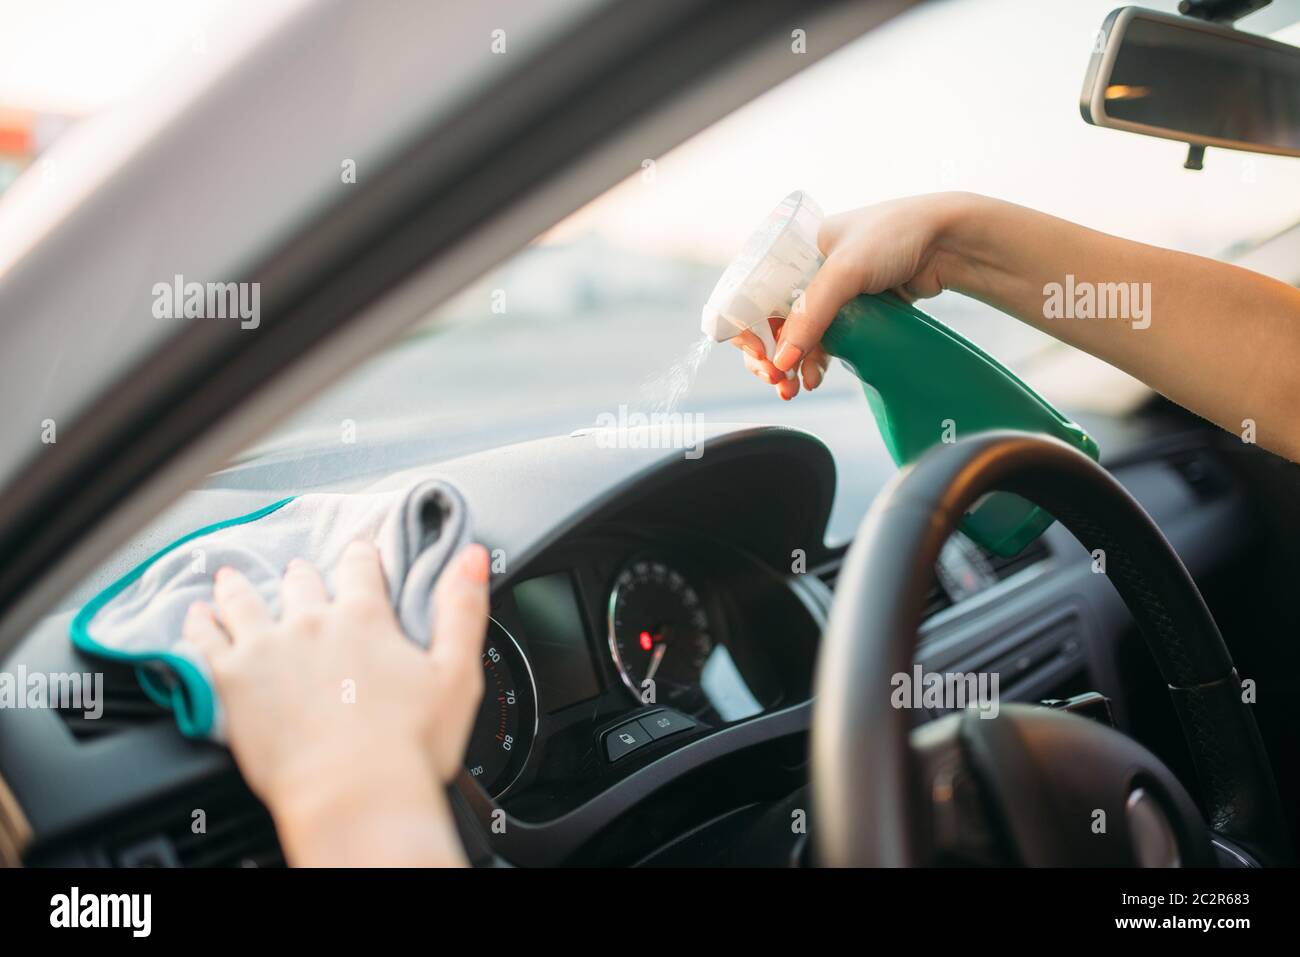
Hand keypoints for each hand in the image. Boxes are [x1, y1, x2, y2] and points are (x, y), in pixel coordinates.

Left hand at [183, 540, 489, 865]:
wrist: (353, 795)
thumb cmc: (410, 746)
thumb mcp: (457, 674)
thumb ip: (463, 609)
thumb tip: (472, 557)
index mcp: (365, 619)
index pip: (361, 570)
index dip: (361, 557)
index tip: (359, 551)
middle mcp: (312, 624)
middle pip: (302, 584)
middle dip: (303, 576)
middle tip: (300, 572)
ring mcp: (266, 648)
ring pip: (246, 602)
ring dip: (240, 588)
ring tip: (231, 579)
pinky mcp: (231, 680)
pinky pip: (206, 638)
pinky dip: (200, 623)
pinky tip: (196, 617)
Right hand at [732, 192, 969, 399]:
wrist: (949, 240)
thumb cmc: (896, 235)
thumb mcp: (845, 271)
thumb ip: (812, 314)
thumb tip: (781, 361)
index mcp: (794, 248)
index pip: (754, 294)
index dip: (749, 327)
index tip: (759, 355)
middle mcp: (808, 270)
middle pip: (772, 320)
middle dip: (769, 354)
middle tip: (774, 379)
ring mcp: (833, 293)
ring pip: (799, 336)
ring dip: (792, 364)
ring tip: (793, 388)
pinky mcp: (856, 312)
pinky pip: (827, 341)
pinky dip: (816, 361)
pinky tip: (814, 378)